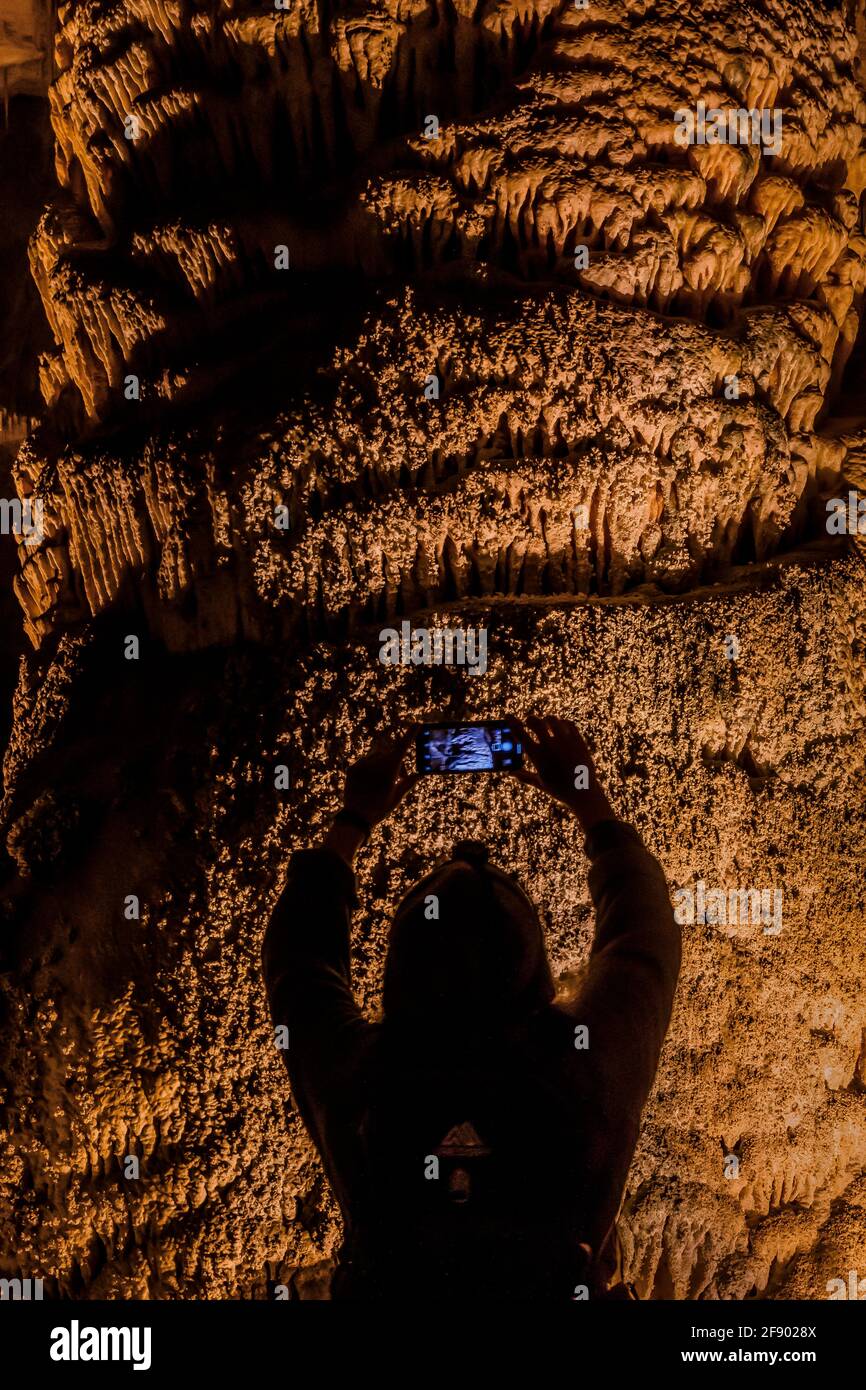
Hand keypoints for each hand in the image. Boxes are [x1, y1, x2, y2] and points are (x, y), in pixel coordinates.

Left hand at [341, 730, 418, 828]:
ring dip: (382, 761)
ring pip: (376, 754)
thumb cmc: (380, 808)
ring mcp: (363, 763)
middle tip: (401, 775)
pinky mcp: (352, 768)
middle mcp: (376, 761)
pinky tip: (369, 782)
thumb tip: (418, 774)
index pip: (403, 746)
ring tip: (383, 779)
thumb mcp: (397, 797)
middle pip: (390, 750)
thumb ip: (408, 783)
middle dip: (396, 758)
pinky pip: (364, 761)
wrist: (356, 817)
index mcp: (390, 768)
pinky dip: (370, 767)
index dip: (411, 734)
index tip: (417, 723)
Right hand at [511, 716, 614, 831]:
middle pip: (535, 722)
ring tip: (546, 725)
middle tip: (529, 723)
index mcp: (537, 756)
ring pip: (552, 719)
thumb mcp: (540, 783)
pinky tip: (560, 728)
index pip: (520, 734)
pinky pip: (568, 723)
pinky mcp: (578, 740)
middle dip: (530, 720)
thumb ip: (524, 776)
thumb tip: (511, 773)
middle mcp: (550, 746)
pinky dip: (562, 723)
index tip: (508, 716)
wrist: (583, 792)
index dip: (512, 722)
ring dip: (546, 720)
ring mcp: (565, 742)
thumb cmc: (560, 790)